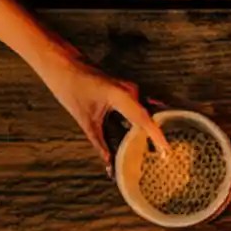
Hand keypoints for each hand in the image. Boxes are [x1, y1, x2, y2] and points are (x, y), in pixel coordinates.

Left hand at [34, 49, 168, 172]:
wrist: (64, 65)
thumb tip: (109, 165)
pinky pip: (141, 108)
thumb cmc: (71, 88)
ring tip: (157, 149)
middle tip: (162, 156)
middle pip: (149, 117)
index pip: (144, 119)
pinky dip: (143, 122)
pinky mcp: (129, 91)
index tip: (167, 150)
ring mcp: (131, 89)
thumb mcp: (85, 121)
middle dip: (155, 136)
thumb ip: (100, 145)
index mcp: (121, 95)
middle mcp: (131, 90)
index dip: (157, 136)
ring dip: (150, 129)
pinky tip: (145, 135)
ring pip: (146, 113)